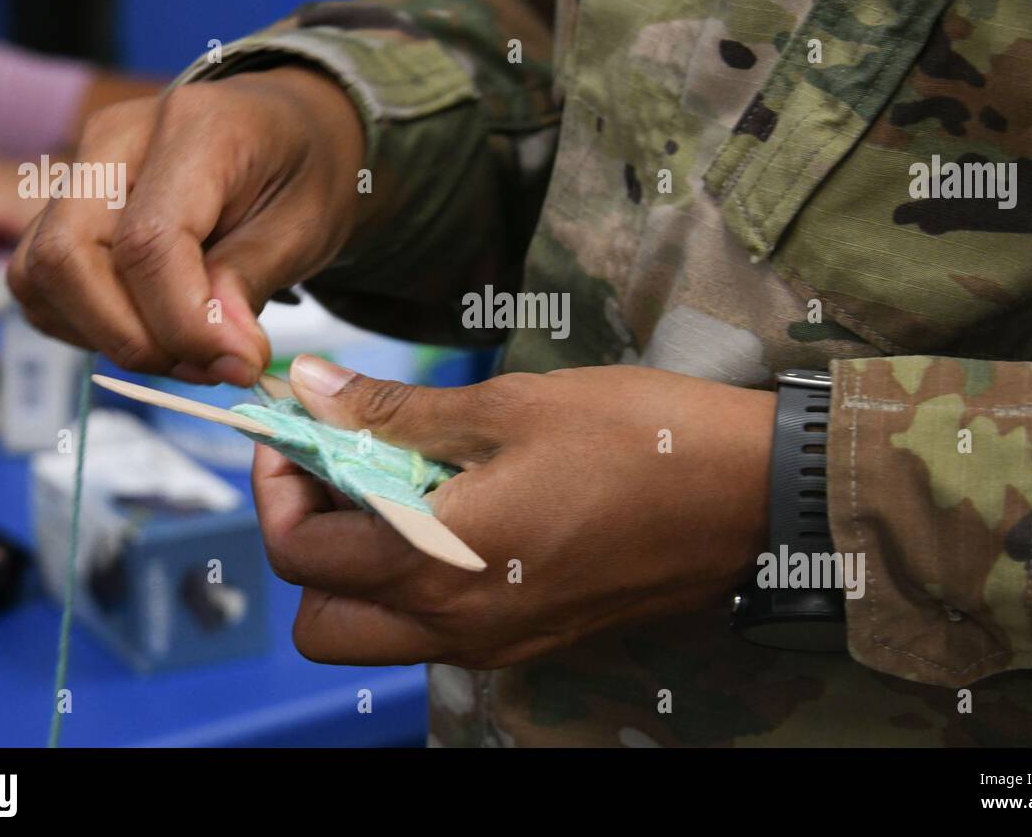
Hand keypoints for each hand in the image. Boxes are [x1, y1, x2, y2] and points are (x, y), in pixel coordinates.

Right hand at [7, 67, 366, 385]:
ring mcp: (79, 169)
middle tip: (211, 366)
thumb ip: (252, 279)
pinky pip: (42, 285)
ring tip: (190, 351)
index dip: (184, 322)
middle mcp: (117, 139)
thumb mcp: (307, 224)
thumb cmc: (302, 172)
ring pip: (42, 275)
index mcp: (195, 128)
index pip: (148, 241)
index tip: (240, 364)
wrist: (287, 132)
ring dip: (109, 338)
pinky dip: (88, 327)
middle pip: (68, 257)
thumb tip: (221, 353)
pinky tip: (154, 329)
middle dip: (135, 338)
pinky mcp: (61, 205)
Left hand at [252, 355, 774, 668]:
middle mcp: (459, 628)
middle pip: (324, 624)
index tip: (299, 431)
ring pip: (380, 634)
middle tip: (343, 470)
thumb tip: (311, 388)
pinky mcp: (534, 639)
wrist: (753, 497)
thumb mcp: (510, 408)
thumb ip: (397, 410)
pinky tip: (462, 508)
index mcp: (441, 566)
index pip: (302, 556)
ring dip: (363, 568)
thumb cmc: (638, 437)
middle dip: (309, 548)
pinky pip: (441, 630)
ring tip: (406, 483)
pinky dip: (419, 580)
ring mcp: (499, 644)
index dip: (278, 489)